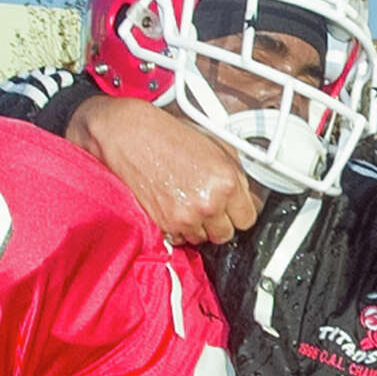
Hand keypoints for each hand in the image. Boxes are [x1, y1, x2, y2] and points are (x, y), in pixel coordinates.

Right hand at [68, 96, 259, 243]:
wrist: (127, 136)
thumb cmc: (167, 136)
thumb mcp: (214, 144)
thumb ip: (235, 173)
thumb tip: (248, 195)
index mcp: (226, 181)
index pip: (249, 218)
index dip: (240, 212)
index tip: (234, 209)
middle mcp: (208, 203)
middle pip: (227, 233)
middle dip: (219, 221)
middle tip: (208, 204)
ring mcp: (186, 217)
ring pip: (203, 239)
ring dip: (198, 225)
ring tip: (186, 201)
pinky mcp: (164, 225)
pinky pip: (181, 239)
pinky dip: (178, 229)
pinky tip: (173, 207)